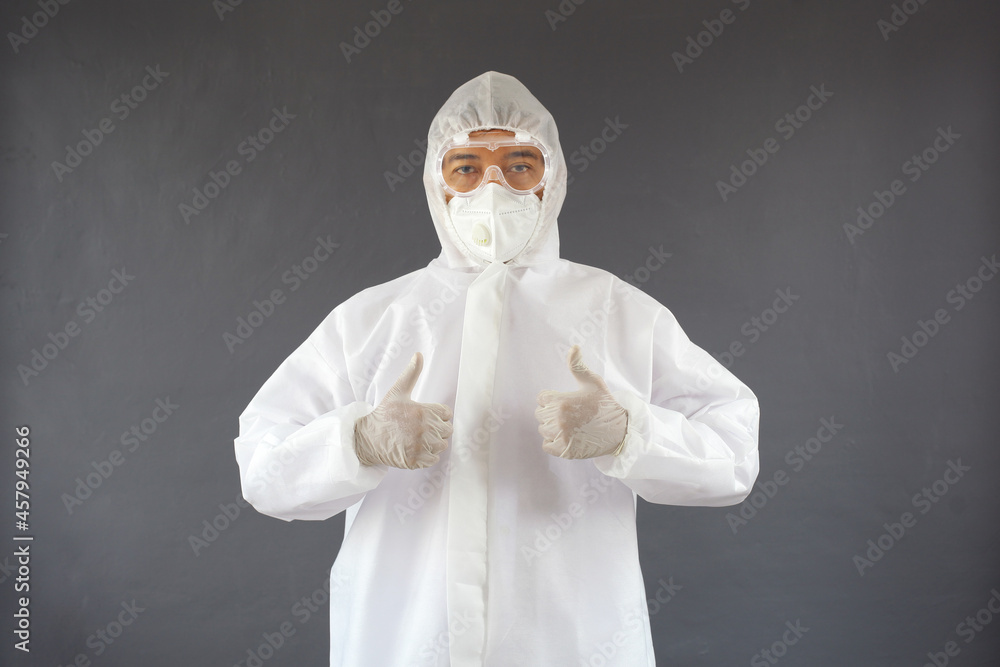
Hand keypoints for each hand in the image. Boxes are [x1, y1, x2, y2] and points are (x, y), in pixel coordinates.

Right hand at [354, 352, 452, 468]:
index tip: (424, 416)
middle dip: (437, 429)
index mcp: (423, 411)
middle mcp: (424, 429)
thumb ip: (411, 373)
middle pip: (447, 430)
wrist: (367, 438)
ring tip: (417, 438)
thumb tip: (418, 354)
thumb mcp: (397, 391)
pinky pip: (434, 459)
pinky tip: (415, 449)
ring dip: (433, 443)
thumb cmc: (384, 414)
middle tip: (420, 428)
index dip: (437, 415)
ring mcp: (420, 446)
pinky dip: (427, 456)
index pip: (446, 413)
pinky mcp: (416, 460)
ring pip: (442, 445)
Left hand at [535, 346, 628, 459]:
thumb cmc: (605, 404)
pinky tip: (567, 436)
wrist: (620, 430)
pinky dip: (553, 442)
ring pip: (543, 430)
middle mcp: (558, 419)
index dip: (552, 399)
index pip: (541, 398)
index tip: (565, 401)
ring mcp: (561, 436)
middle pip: (540, 414)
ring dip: (552, 428)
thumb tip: (574, 347)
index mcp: (561, 401)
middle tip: (570, 414)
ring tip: (570, 425)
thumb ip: (577, 365)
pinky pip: (546, 445)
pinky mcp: (564, 450)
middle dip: (551, 413)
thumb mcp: (593, 381)